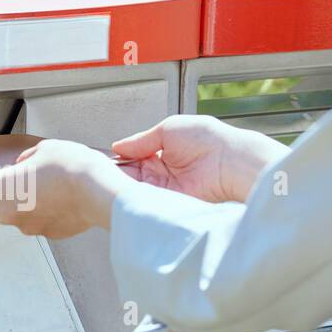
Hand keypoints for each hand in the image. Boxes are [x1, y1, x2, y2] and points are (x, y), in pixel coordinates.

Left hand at [0, 139, 132, 238]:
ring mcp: (30, 227)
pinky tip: (68, 200)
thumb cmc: (67, 167)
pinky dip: (55, 214)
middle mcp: (8, 213)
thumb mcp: (43, 148)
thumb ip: (27, 158)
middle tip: (43, 180)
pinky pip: (48, 222)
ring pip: (29, 215)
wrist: (95, 189)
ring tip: (59, 189)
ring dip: (39, 205)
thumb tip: (24, 163)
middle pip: (11, 202)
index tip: (29, 170)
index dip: (15, 173)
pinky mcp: (50, 235)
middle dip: (23, 194)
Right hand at [112, 115, 286, 203]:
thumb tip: (119, 146)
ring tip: (108, 180)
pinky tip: (124, 191)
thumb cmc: (209, 139)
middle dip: (116, 173)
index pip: (132, 157)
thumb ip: (142, 139)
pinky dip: (134, 197)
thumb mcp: (168, 128)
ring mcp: (165, 189)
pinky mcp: (170, 203)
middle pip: (130, 175)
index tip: (103, 160)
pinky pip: (147, 201)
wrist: (230, 161)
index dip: (117, 159)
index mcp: (161, 151)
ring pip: (135, 189)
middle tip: (101, 171)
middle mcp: (162, 172)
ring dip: (123, 185)